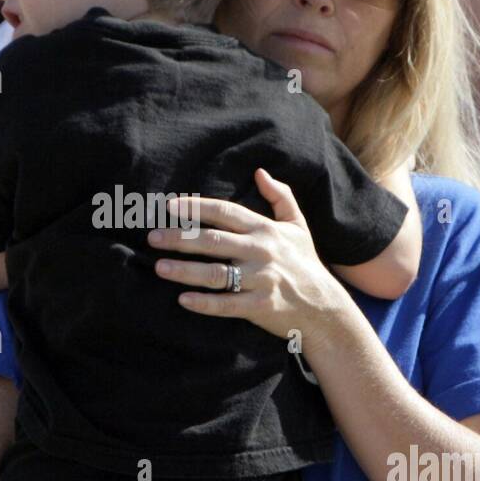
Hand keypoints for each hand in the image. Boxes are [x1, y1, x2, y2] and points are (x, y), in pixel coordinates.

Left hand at [148, 168, 351, 344]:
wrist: (325, 308)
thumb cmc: (306, 264)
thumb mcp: (298, 226)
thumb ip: (281, 197)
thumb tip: (260, 172)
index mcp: (265, 229)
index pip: (226, 212)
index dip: (197, 207)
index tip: (170, 206)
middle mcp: (261, 251)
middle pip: (214, 240)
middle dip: (181, 237)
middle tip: (153, 237)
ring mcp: (260, 280)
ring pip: (216, 273)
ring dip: (185, 270)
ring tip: (159, 267)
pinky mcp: (260, 307)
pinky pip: (227, 305)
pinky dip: (204, 303)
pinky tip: (183, 300)